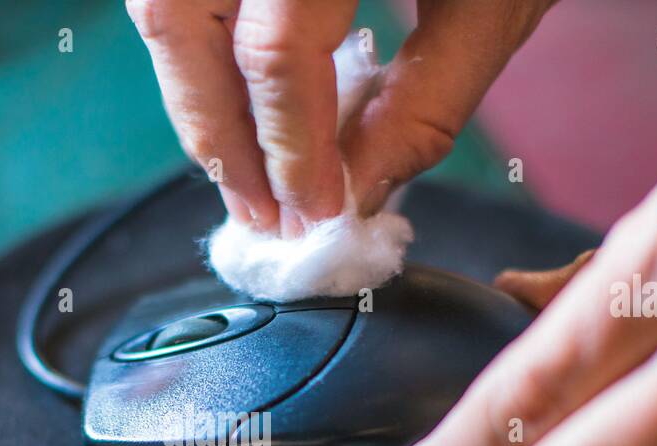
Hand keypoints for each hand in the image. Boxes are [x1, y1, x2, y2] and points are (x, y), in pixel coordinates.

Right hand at [127, 0, 553, 236]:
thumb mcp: (492, 3)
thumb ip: (424, 104)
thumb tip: (357, 195)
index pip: (275, 48)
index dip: (288, 145)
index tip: (310, 214)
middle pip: (179, 22)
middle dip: (218, 133)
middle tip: (259, 214)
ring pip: (163, 7)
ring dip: (200, 101)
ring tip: (246, 179)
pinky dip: (206, 57)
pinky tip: (244, 113)